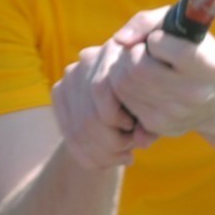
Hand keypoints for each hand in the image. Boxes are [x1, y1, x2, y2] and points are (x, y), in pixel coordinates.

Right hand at [51, 40, 158, 168]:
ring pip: (78, 129)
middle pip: (88, 114)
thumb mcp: (156, 112)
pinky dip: (86, 156)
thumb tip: (142, 141)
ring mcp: (70, 75)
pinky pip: (68, 133)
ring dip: (101, 154)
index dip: (118, 120)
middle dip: (110, 143)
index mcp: (116, 52)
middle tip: (129, 152)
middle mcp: (88, 59)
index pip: (100, 90)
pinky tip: (105, 161)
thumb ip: (152, 125)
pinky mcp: (59, 91)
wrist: (128, 99)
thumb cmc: (150, 104)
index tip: (134, 130)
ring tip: (121, 158)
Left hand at [108, 10, 214, 136]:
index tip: (161, 39)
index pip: (160, 46)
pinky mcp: (159, 125)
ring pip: (123, 83)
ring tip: (141, 63)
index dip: (154, 38)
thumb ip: (148, 21)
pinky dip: (124, 85)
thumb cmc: (195, 51)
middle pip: (136, 67)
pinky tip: (141, 81)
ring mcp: (176, 113)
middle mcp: (194, 93)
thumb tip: (119, 40)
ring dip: (124, 67)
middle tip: (143, 50)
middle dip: (132, 52)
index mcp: (207, 65)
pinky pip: (122, 99)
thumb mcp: (182, 25)